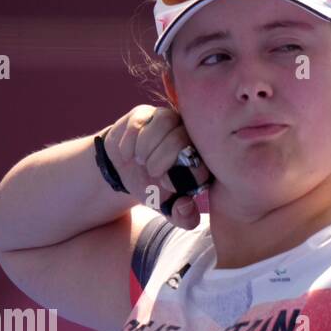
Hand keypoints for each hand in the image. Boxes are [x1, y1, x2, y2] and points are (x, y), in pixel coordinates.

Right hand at [104, 104, 211, 229]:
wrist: (124, 171)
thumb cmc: (153, 187)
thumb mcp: (169, 207)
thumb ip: (183, 216)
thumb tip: (185, 206)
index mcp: (204, 156)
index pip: (206, 157)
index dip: (186, 172)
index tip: (168, 184)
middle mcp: (190, 134)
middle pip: (183, 136)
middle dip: (162, 159)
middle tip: (151, 172)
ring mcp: (169, 120)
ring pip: (165, 121)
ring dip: (147, 147)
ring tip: (140, 162)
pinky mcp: (146, 114)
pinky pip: (140, 121)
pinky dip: (130, 142)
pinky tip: (127, 155)